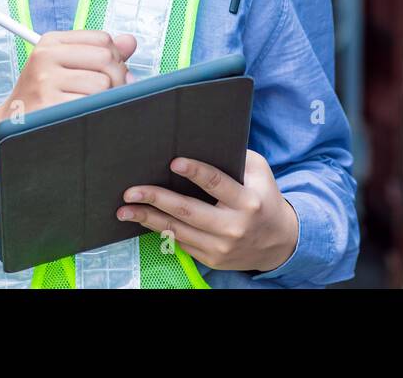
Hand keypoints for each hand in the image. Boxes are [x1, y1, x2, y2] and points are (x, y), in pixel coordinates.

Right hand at [0, 29, 136, 176]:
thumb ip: (99, 52)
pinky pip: (91, 106)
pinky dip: (94, 113)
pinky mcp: (48, 106)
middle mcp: (45, 57)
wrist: (12, 127)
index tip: (108, 73)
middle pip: (106, 59)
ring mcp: (45, 81)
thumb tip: (130, 41)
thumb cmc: (45, 94)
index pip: (103, 40)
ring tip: (90, 106)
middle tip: (108, 94)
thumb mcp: (67, 66)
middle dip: (117, 78)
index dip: (115, 58)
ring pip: (103, 84)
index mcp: (51, 42)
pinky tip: (82, 116)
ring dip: (105, 99)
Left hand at [116, 151, 299, 273]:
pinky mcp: (211, 259)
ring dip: (147, 219)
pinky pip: (180, 242)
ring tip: (124, 211)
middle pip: (187, 211)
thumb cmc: (263, 197)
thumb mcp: (259, 172)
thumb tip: (201, 142)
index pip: (217, 184)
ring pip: (177, 231)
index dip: (195, 171)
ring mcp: (220, 247)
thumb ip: (235, 158)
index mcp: (248, 201)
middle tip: (131, 191)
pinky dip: (160, 230)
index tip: (173, 161)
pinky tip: (143, 220)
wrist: (278, 242)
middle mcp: (233, 226)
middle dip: (156, 199)